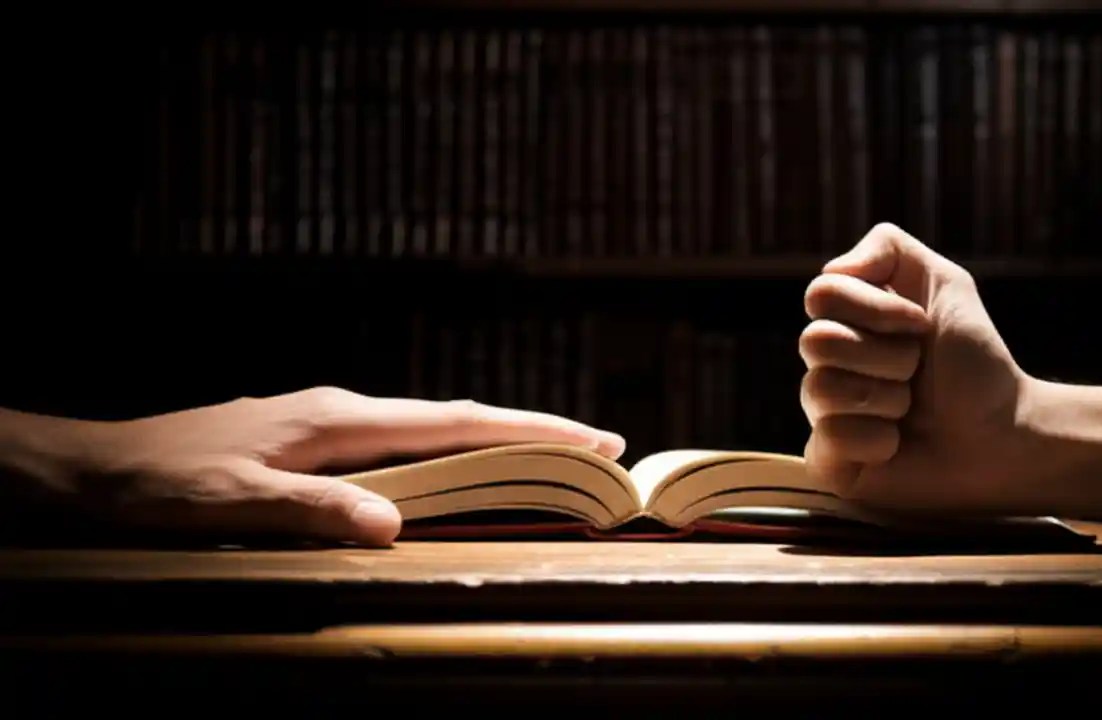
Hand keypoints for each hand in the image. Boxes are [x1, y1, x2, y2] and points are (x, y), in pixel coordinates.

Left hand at [0, 387, 625, 545]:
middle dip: (531, 432)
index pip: (453, 422)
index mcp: (337, 420)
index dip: (528, 430)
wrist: (89, 467)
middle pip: (456, 419)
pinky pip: (401, 448)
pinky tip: (456, 477)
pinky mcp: (312, 443)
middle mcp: (342, 413)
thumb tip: (390, 527)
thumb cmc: (154, 484)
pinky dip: (448, 458)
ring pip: (431, 432)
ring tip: (549, 461)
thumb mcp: (227, 505)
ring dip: (493, 444)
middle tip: (597, 450)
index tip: (591, 438)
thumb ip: (310, 511)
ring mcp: (327, 424)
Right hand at [800, 223, 1101, 527]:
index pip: (821, 294)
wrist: (1006, 434)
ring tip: (911, 410)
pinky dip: (878, 441)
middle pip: (816, 341)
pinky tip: (897, 445)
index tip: (920, 326)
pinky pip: (829, 438)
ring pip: (820, 390)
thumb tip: (831, 270)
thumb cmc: (975, 364)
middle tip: (917, 372)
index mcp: (847, 320)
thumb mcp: (945, 284)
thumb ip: (888, 249)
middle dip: (888, 356)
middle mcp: (827, 364)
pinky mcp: (828, 461)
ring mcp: (823, 412)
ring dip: (887, 399)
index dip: (876, 310)